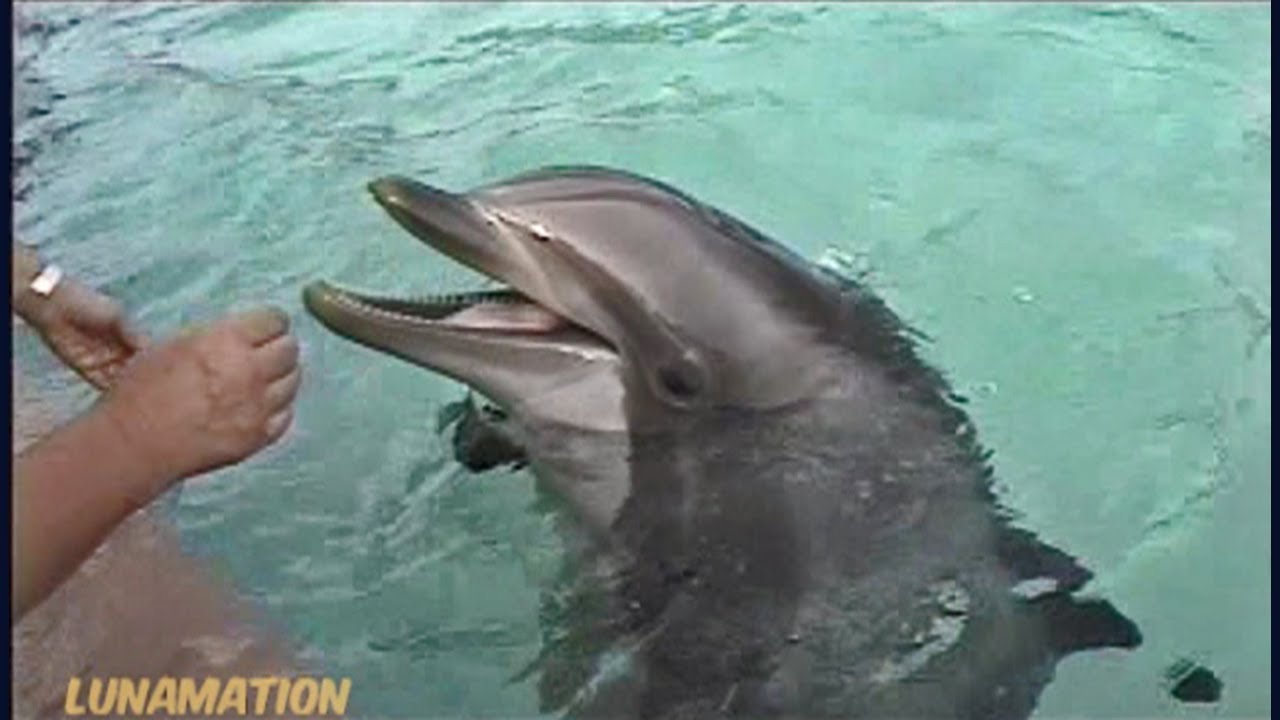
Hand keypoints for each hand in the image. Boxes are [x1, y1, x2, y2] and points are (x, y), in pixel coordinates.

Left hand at [21, 275, 147, 389]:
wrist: (53, 306)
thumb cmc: (87, 303)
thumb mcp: (116, 316)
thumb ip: (133, 334)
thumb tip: (153, 350)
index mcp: (128, 336)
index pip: (147, 353)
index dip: (155, 362)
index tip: (164, 372)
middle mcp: (117, 350)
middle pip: (135, 369)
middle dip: (143, 377)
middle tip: (154, 387)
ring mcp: (102, 361)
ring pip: (121, 378)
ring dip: (128, 386)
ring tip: (139, 393)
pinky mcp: (86, 369)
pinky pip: (102, 383)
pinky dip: (111, 389)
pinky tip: (121, 393)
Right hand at [99, 307, 301, 486]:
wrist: (135, 444)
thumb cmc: (142, 393)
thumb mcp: (174, 345)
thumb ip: (215, 336)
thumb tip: (242, 333)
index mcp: (226, 341)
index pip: (274, 319)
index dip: (271, 321)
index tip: (268, 325)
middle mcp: (249, 371)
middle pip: (290, 349)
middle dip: (280, 346)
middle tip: (268, 351)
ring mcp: (258, 406)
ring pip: (293, 381)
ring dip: (282, 376)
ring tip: (265, 378)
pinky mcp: (258, 435)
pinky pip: (286, 414)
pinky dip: (278, 407)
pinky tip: (262, 405)